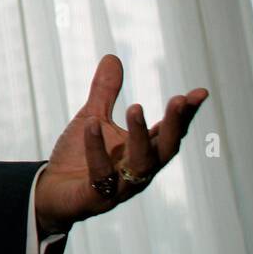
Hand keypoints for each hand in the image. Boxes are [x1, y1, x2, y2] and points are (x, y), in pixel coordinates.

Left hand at [34, 54, 206, 236]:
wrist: (52, 191)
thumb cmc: (77, 156)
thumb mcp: (92, 118)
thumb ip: (104, 93)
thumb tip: (113, 57)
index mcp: (142, 151)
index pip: (170, 132)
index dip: (185, 114)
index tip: (199, 92)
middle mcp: (138, 170)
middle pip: (165, 149)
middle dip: (174, 124)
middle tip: (180, 99)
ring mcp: (121, 186)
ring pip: (141, 164)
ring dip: (140, 135)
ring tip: (136, 106)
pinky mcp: (97, 196)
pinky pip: (101, 175)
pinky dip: (96, 149)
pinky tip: (90, 125)